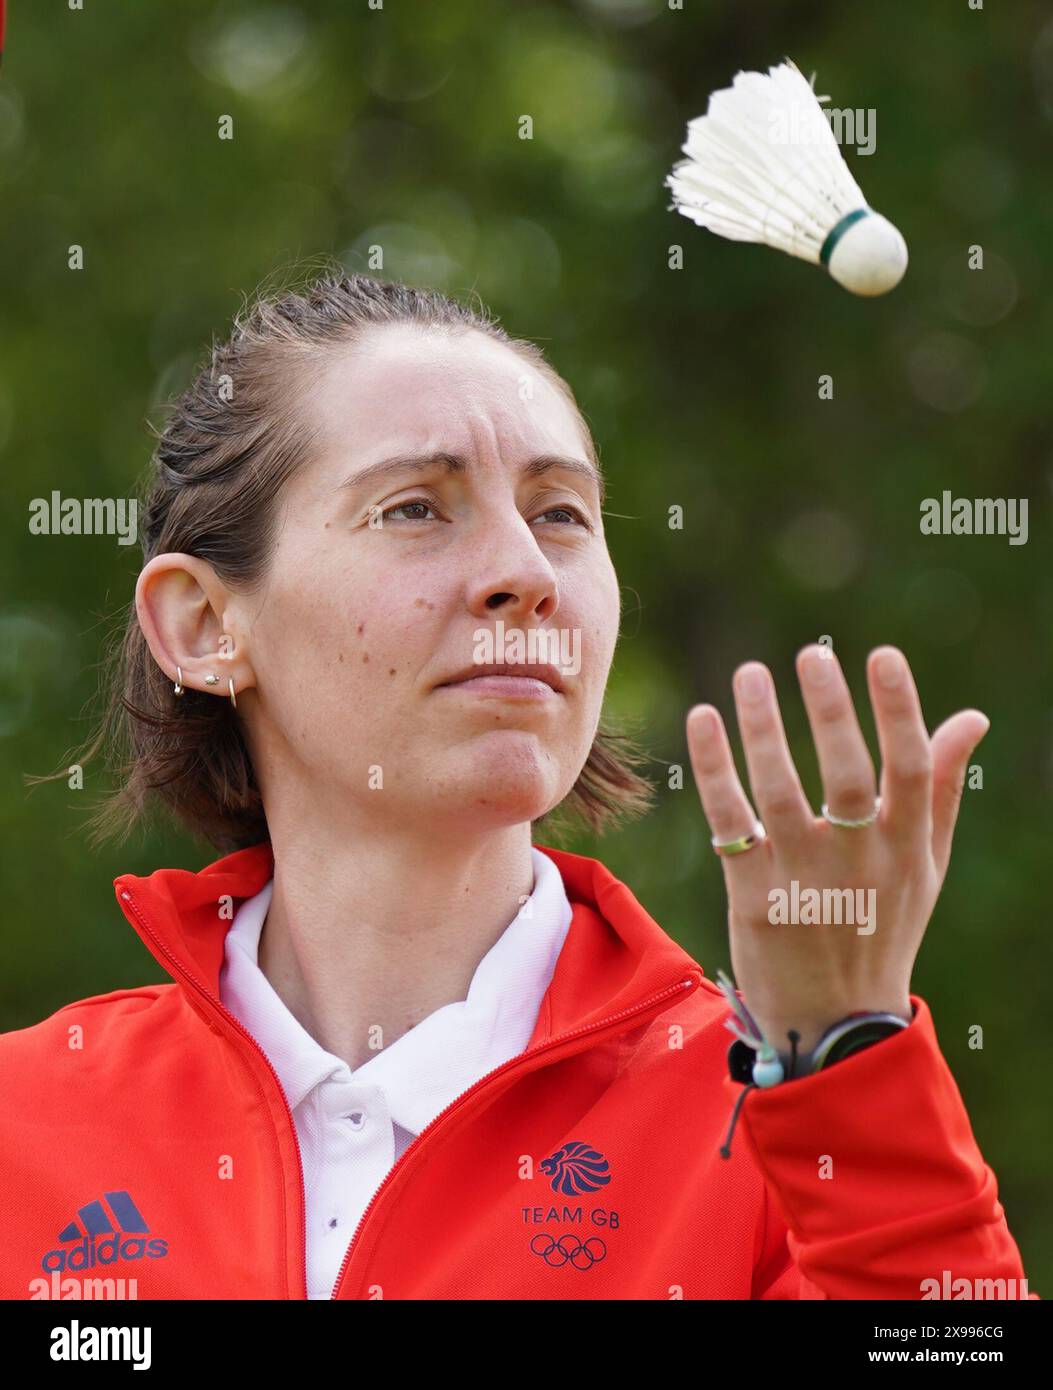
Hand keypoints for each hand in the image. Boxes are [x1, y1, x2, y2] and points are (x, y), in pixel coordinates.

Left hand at [685, 645, 989, 1056]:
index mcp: (906, 848)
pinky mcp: (753, 897)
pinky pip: (730, 822)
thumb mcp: (925, 864)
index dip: (899, 710)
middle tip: (812, 653)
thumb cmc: (883, 925)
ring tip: (750, 674)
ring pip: (780, 793)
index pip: (911, 769)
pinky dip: (714, 770)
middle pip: (847, 776)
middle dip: (831, 711)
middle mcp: (858, 862)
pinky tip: (703, 718)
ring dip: (763, 729)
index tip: (882, 655)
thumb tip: (972, 717)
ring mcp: (803, 881)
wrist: (835, 1021)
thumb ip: (943, 788)